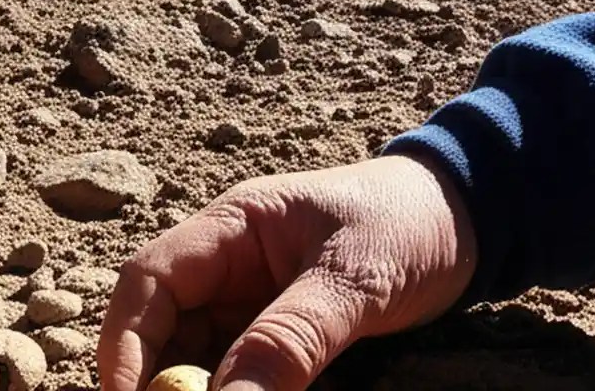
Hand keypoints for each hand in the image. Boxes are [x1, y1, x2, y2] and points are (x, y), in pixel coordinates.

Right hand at [97, 153, 477, 390]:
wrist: (469, 220)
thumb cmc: (409, 226)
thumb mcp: (353, 282)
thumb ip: (290, 339)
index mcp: (230, 226)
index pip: (147, 279)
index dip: (125, 342)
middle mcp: (226, 263)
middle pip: (161, 325)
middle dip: (155, 378)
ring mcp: (250, 298)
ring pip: (197, 354)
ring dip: (198, 387)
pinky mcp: (279, 329)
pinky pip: (239, 370)